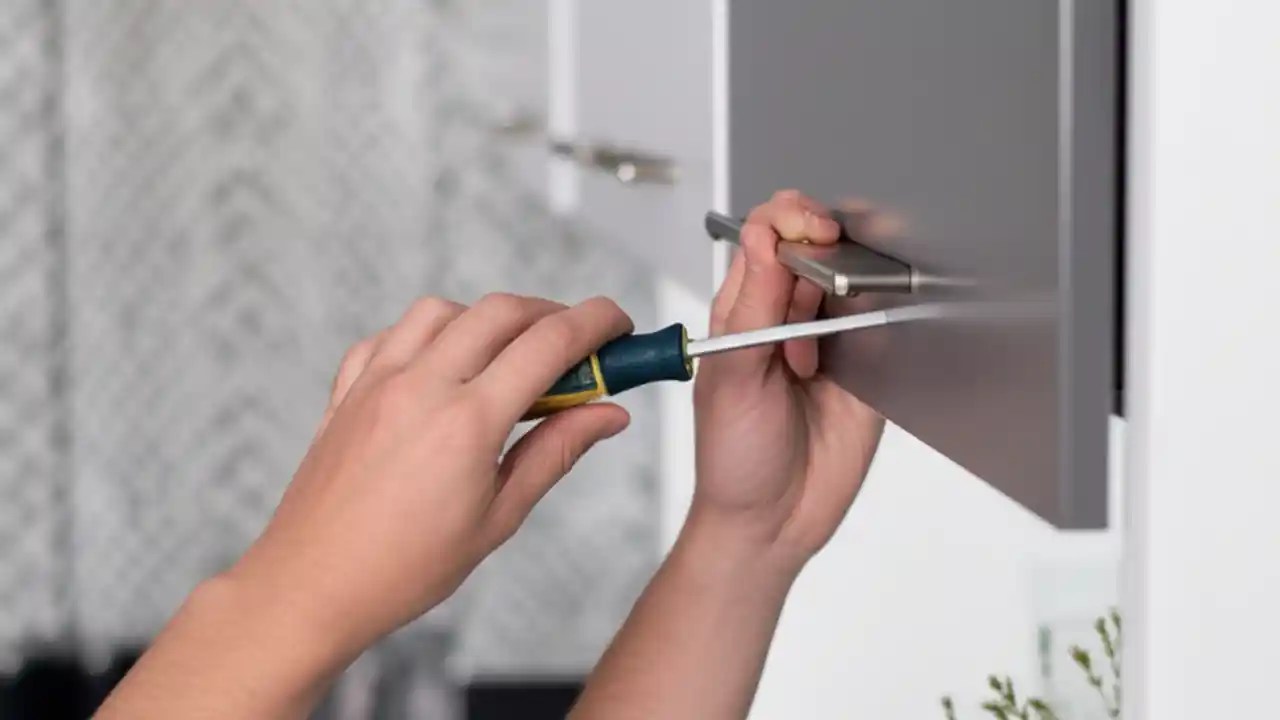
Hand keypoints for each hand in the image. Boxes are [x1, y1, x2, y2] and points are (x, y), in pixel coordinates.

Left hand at [228, 294, 633, 659]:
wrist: (309, 587)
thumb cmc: (403, 569)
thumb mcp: (498, 518)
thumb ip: (556, 453)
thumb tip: (609, 415)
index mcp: (466, 422)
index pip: (549, 344)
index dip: (595, 324)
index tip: (618, 326)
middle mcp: (420, 387)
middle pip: (501, 312)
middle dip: (551, 315)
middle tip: (576, 348)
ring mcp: (377, 383)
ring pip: (442, 311)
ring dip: (487, 320)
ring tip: (507, 360)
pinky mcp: (346, 393)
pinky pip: (389, 337)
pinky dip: (426, 336)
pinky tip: (441, 368)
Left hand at [692, 190, 885, 568]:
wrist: (771, 523)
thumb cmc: (733, 456)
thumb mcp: (730, 379)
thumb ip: (751, 308)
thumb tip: (765, 240)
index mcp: (743, 308)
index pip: (767, 232)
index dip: (789, 220)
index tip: (808, 236)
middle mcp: (788, 316)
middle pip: (818, 248)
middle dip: (821, 266)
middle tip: (805, 319)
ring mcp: (832, 341)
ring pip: (858, 282)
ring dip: (850, 305)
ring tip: (814, 365)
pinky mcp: (870, 370)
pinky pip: (888, 328)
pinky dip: (884, 330)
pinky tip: (853, 366)